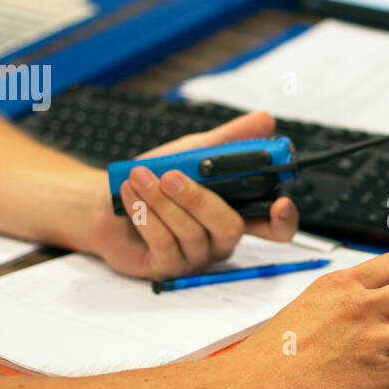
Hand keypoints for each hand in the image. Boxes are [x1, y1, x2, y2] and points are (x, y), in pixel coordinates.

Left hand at [83, 111, 298, 279]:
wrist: (105, 200)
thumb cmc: (155, 177)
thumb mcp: (193, 152)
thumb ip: (230, 140)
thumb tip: (265, 120)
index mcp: (236, 213)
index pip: (274, 227)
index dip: (283, 220)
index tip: (280, 203)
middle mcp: (219, 240)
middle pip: (231, 229)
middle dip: (200, 200)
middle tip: (172, 176)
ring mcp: (195, 257)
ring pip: (192, 234)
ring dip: (162, 201)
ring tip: (140, 176)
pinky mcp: (166, 269)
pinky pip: (163, 244)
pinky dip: (145, 215)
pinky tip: (131, 194)